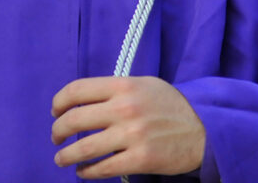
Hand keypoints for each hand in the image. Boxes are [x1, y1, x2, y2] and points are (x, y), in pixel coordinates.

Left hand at [51, 76, 204, 178]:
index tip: (55, 110)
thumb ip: (115, 89)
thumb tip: (84, 100)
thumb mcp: (143, 84)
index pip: (78, 89)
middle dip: (58, 130)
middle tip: (56, 136)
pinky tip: (83, 171)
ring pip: (84, 148)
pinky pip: (102, 169)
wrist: (202, 129)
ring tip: (61, 158)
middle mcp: (124, 108)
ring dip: (66, 155)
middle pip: (75, 119)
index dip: (60, 101)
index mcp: (123, 85)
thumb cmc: (169, 105)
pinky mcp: (139, 159)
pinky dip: (86, 172)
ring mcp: (131, 135)